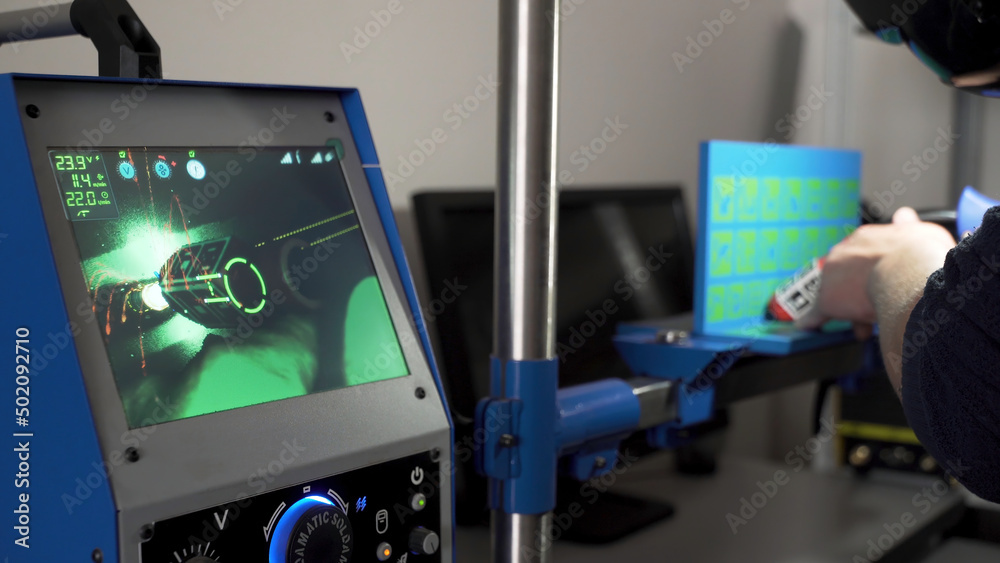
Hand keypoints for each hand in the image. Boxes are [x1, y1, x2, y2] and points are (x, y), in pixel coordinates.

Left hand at [796, 207, 954, 338]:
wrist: (908, 272)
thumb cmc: (921, 255)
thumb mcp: (920, 231)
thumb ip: (908, 226)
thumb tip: (904, 216)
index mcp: (865, 238)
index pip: (864, 259)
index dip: (874, 275)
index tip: (884, 284)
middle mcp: (844, 253)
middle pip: (850, 279)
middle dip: (861, 296)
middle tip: (874, 310)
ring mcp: (832, 276)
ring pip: (839, 297)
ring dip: (852, 313)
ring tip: (864, 329)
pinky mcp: (827, 300)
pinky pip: (817, 312)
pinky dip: (813, 320)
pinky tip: (807, 325)